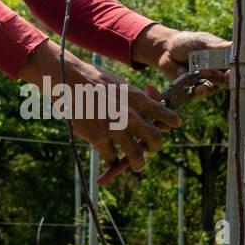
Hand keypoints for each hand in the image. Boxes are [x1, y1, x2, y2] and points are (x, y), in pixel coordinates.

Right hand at [19, 39, 181, 173]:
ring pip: (136, 154)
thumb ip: (134, 99)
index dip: (171, 120)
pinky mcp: (98, 137)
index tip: (176, 124)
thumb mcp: (119, 84)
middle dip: (155, 147)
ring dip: (138, 163)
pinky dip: (113, 160)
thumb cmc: (93, 82)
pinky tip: (111, 159)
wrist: (68, 79)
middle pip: (153, 137)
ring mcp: (114, 127)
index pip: (162, 111)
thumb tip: (150, 116)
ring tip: (137, 166)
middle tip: (151, 150)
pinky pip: (112, 157)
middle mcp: (128, 113)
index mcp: (135, 97)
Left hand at [133, 23, 230, 93]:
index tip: (231, 71)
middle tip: (222, 77)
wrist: (166, 50)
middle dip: (224, 80)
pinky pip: (200, 92)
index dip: (235, 70)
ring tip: (202, 80)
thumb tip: (232, 46)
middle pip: (227, 80)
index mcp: (223, 57)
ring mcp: (207, 80)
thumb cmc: (186, 42)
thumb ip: (215, 46)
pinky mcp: (196, 87)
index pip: (235, 65)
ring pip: (214, 87)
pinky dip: (198, 91)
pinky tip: (196, 89)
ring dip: (209, 86)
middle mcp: (218, 70)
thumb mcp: (201, 40)